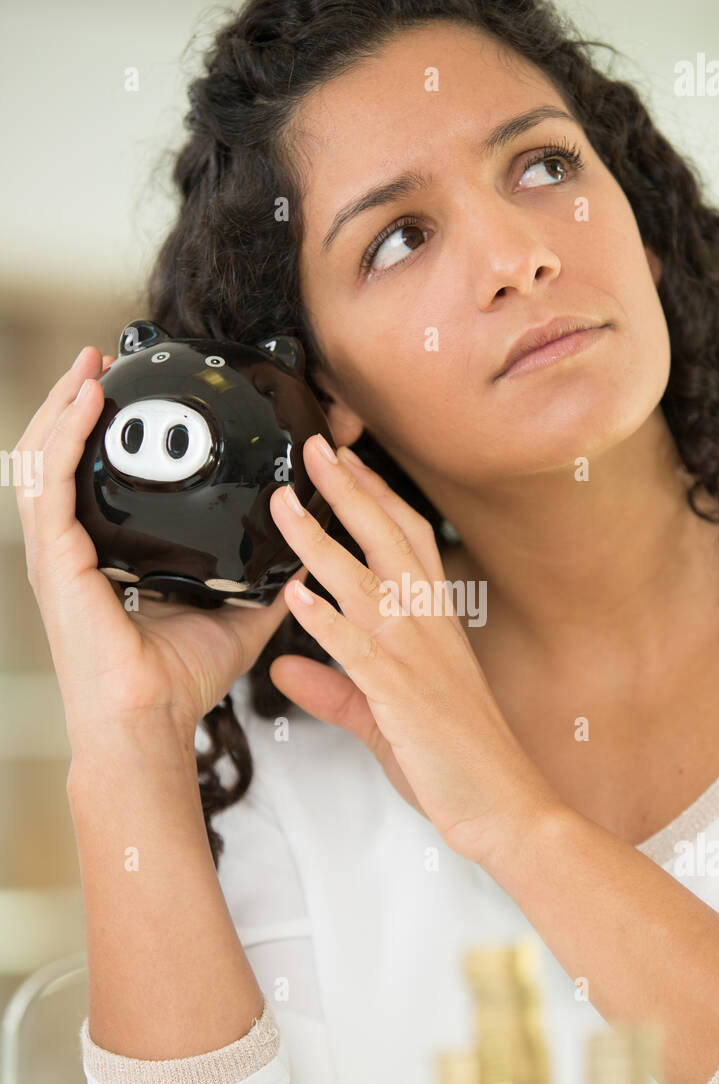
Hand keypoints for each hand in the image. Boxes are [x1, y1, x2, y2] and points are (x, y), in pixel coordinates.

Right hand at [13, 346, 299, 742]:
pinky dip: (66, 437)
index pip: (100, 478)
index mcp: (109, 555)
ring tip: (90, 364)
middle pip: (64, 458)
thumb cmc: (181, 680)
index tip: (135, 390)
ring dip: (64, 405)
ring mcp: (61, 554)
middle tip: (103, 359)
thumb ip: (267, 579)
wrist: (154, 724)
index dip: (108, 432)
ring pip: (47, 460)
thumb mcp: (238, 613)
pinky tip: (85, 400)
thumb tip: (307, 550)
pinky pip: (53, 486)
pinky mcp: (57, 563)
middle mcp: (78, 548)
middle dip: (78, 403)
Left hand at [267, 435, 561, 869]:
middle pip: (387, 540)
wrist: (505, 806)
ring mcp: (417, 657)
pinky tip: (295, 593)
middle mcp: (428, 628)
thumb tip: (284, 668)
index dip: (375, 497)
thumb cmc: (457, 761)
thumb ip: (332, 688)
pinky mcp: (403, 695)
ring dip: (320, 539)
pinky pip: (359, 648)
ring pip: (364, 581)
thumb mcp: (383, 716)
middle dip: (349, 490)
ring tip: (284, 502)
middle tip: (316, 447)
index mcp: (434, 624)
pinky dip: (326, 619)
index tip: (345, 462)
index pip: (406, 541)